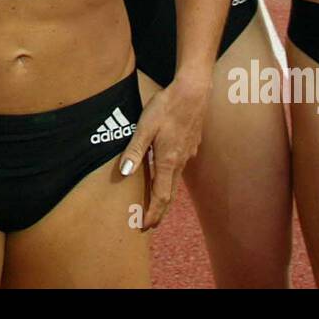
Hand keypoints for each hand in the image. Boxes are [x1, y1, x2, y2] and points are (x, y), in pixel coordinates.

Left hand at [118, 74, 209, 229]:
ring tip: (155, 204)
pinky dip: (171, 180)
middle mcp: (180, 162)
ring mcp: (188, 154)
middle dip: (159, 211)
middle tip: (149, 224)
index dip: (153, 213)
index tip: (145, 227)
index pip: (161, 196)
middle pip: (170, 194)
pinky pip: (180, 169)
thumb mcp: (145, 127)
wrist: (193, 92)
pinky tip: (165, 174)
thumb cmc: (166, 107)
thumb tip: (124, 172)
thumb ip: (135, 150)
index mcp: (168, 161)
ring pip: (175, 182)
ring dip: (165, 196)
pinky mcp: (191, 146)